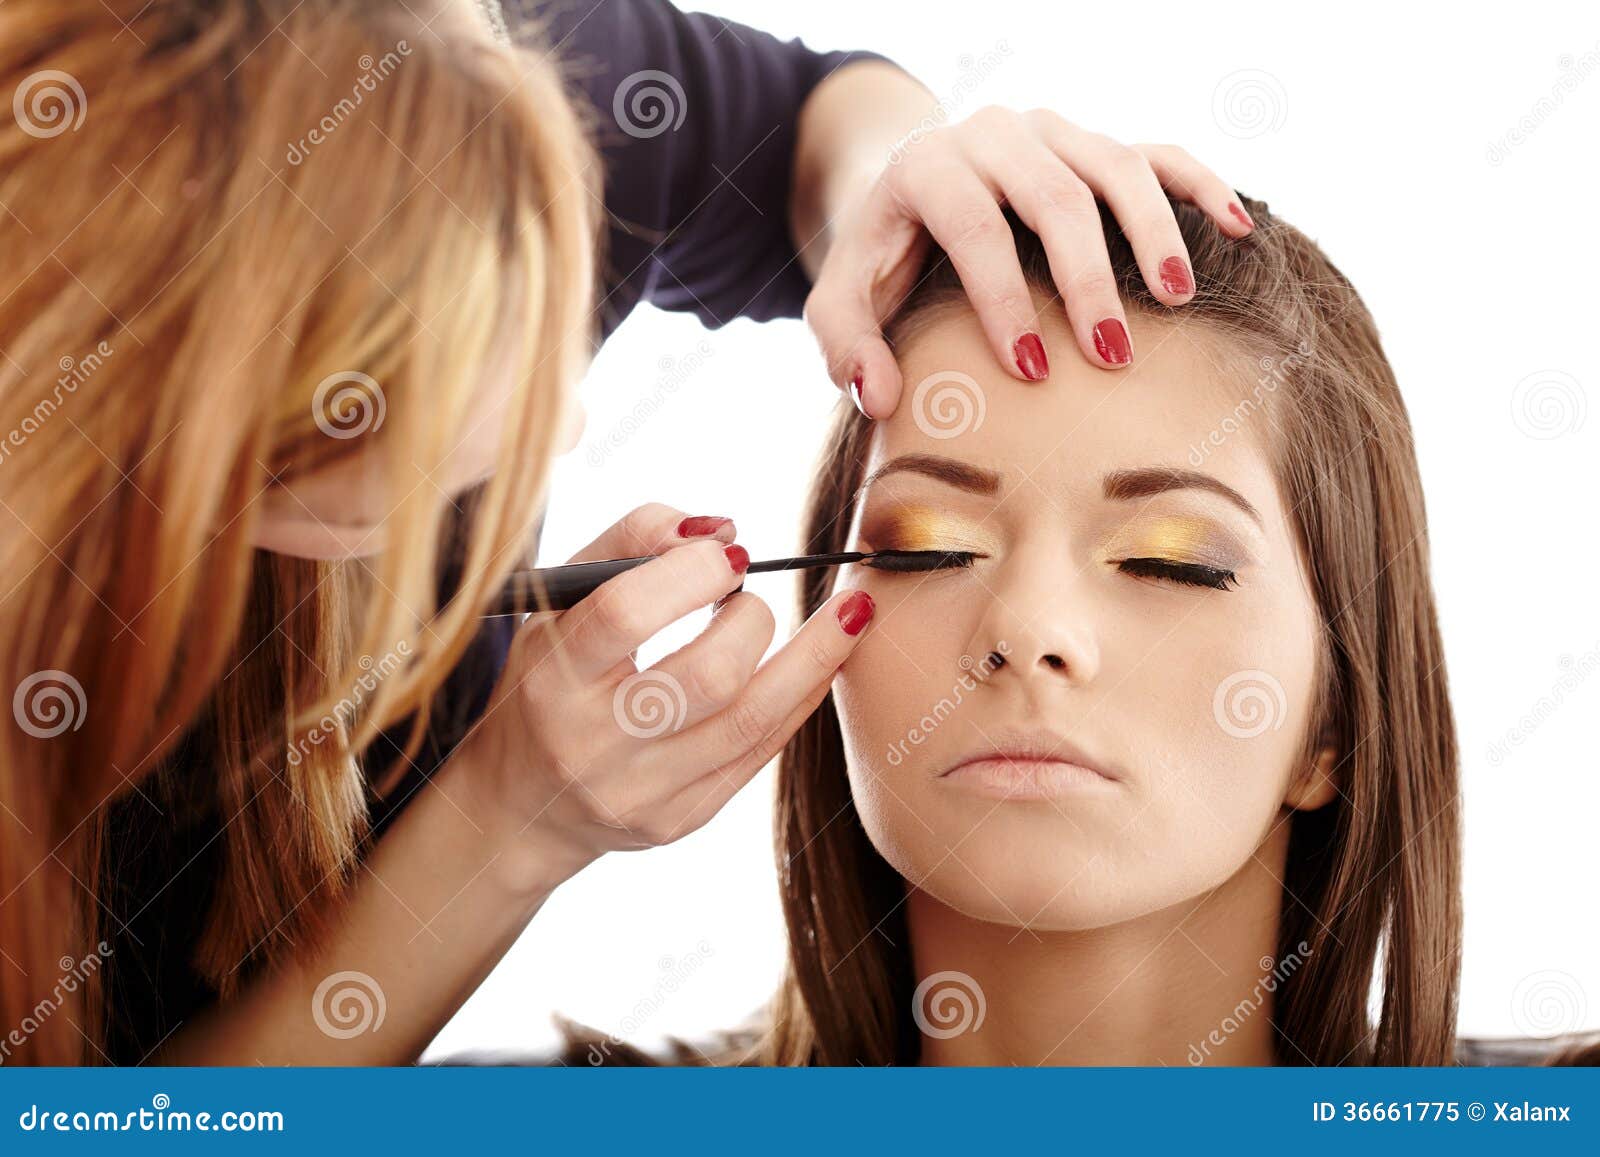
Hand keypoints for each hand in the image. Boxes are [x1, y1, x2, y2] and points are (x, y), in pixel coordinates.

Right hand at [456, 503, 874, 885]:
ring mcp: (638, 792)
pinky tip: (825, 660)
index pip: (625, 614)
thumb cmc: (553, 673)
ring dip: (813, 655)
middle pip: (709, 675)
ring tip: (842, 615)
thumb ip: (634, 539)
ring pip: (752, 719)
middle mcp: (591, 742)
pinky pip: (763, 751)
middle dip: (752, 618)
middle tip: (746, 597)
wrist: (524, 803)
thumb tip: (723, 531)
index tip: (727, 555)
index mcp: (551, 675)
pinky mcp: (678, 821)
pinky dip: (804, 695)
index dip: (691, 572)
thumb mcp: (563, 597)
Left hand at [803, 106, 1253, 416]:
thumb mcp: (843, 297)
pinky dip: (1200, 186)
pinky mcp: (1093, 141)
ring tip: (1176, 301)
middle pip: (1054, 197)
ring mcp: (1051, 131)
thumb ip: (844, 344)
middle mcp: (992, 133)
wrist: (908, 192)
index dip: (1003, 297)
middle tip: (1112, 355)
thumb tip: (880, 396)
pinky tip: (1237, 228)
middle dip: (1086, 279)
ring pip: (1115, 167)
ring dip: (1153, 233)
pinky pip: (1158, 152)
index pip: (973, 226)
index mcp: (926, 166)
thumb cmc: (881, 258)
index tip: (1032, 369)